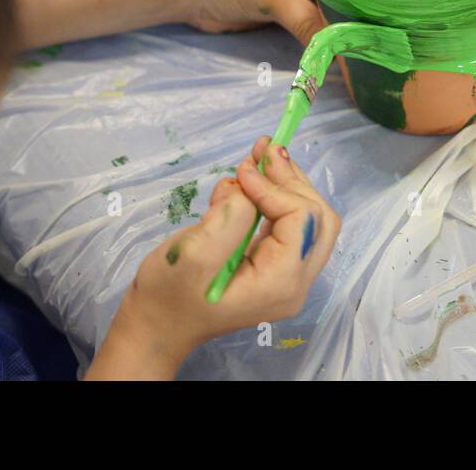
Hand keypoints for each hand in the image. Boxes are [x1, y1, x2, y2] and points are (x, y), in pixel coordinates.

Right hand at [86, 137, 340, 379]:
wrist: (158, 326)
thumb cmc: (169, 294)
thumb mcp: (194, 254)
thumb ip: (230, 217)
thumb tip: (248, 187)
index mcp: (281, 282)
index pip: (302, 218)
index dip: (275, 186)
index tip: (242, 169)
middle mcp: (296, 282)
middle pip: (318, 216)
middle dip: (290, 178)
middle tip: (262, 148)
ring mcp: (289, 276)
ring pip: (309, 218)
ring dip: (285, 182)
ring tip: (259, 154)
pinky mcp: (276, 266)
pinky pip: (290, 225)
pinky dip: (275, 197)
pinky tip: (248, 183)